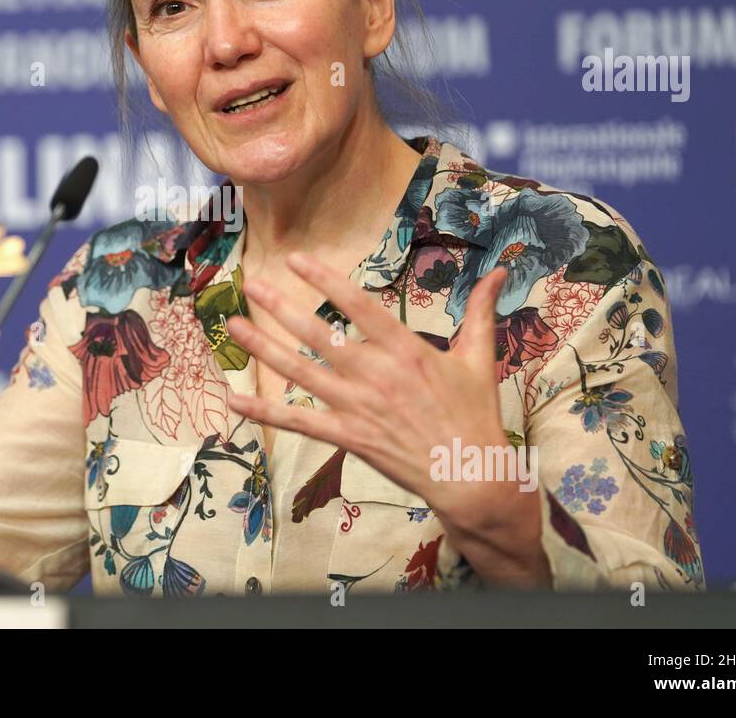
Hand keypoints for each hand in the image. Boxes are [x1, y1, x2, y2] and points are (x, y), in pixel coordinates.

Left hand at [223, 252, 511, 518]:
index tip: (296, 259)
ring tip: (234, 326)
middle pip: (319, 334)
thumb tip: (501, 272)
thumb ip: (479, 312)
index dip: (325, 280)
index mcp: (406, 349)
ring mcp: (358, 406)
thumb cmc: (475, 414)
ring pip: (301, 371)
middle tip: (251, 284)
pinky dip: (265, 410)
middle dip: (281, 307)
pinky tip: (235, 398)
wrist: (471, 476)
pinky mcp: (348, 436)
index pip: (357, 305)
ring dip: (264, 348)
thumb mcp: (479, 358)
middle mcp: (375, 374)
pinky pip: (298, 421)